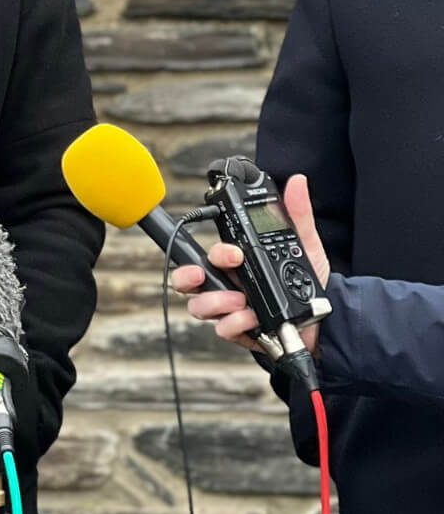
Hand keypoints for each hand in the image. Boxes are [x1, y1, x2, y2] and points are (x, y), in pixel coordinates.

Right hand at [171, 174, 330, 355]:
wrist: (327, 321)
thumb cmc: (308, 284)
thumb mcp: (305, 245)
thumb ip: (297, 214)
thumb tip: (297, 181)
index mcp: (237, 263)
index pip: (210, 253)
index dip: (216, 252)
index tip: (235, 255)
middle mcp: (227, 284)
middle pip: (187, 279)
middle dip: (186, 276)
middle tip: (200, 275)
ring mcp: (229, 308)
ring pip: (199, 305)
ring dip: (215, 302)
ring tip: (239, 301)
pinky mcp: (239, 331)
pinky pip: (223, 329)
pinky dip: (235, 324)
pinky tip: (253, 319)